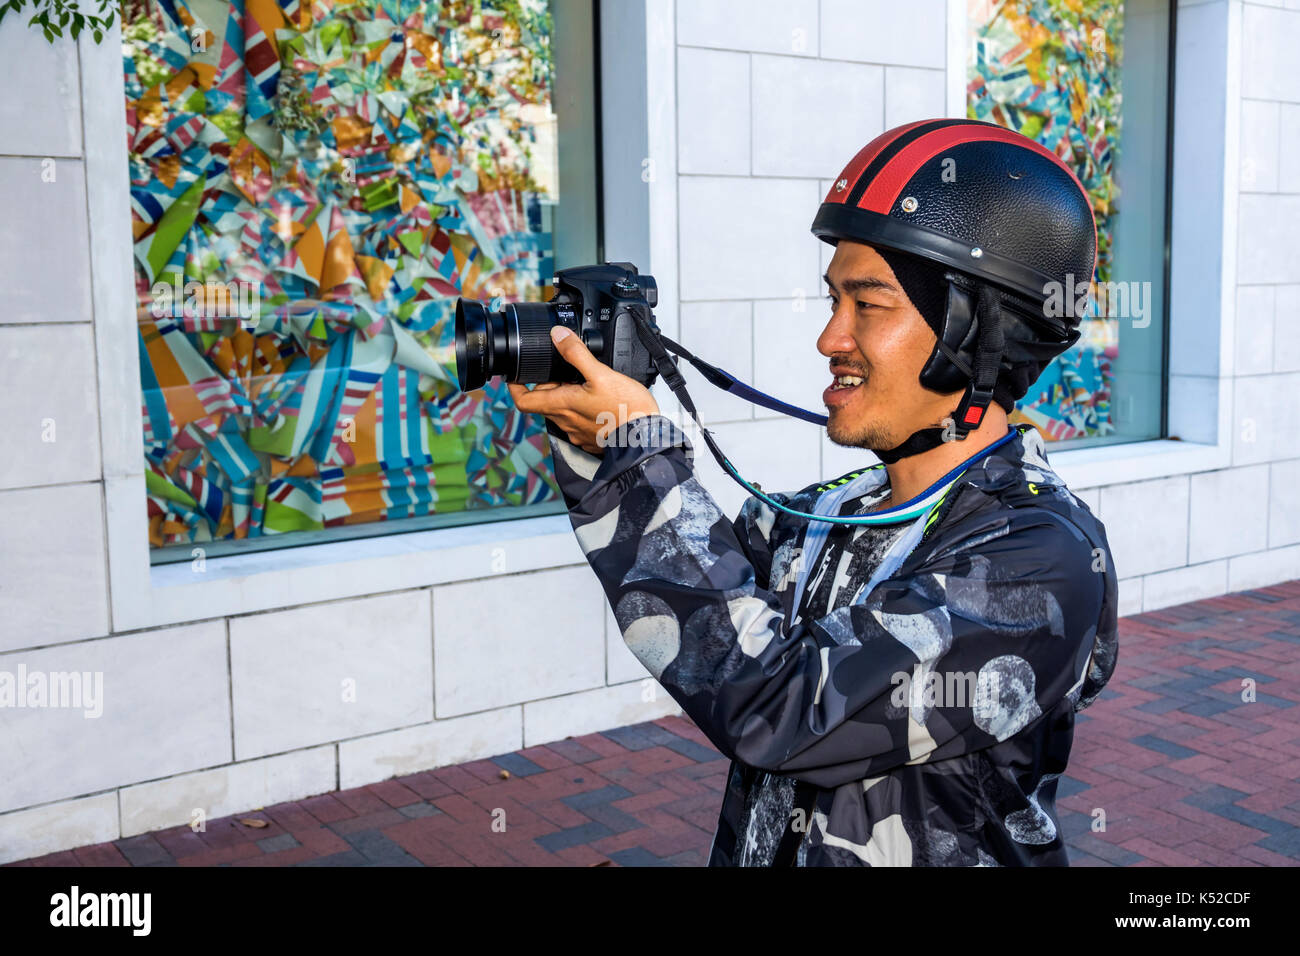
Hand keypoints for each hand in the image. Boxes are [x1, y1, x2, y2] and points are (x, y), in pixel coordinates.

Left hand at [507, 326, 660, 454]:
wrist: (646, 437)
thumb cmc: (626, 408)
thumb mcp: (600, 373)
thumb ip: (576, 353)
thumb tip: (558, 335)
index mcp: (562, 405)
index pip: (523, 400)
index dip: (515, 387)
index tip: (517, 375)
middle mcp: (565, 422)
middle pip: (543, 402)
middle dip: (549, 385)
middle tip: (565, 372)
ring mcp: (577, 433)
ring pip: (560, 412)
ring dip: (565, 397)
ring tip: (584, 383)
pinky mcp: (590, 439)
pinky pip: (577, 423)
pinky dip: (580, 410)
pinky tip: (596, 401)